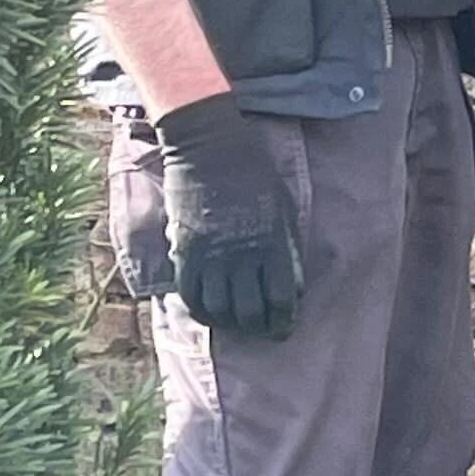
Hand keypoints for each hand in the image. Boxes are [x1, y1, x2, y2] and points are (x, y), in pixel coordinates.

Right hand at [155, 93, 304, 335]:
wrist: (210, 146)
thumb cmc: (255, 172)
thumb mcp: (285, 205)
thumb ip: (287, 245)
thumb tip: (289, 283)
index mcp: (273, 242)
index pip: (280, 299)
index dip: (283, 320)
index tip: (283, 327)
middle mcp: (241, 255)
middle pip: (249, 311)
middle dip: (258, 327)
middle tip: (261, 329)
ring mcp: (210, 254)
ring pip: (219, 309)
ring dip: (229, 322)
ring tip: (235, 321)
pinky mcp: (185, 250)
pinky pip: (191, 295)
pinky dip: (201, 310)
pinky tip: (210, 311)